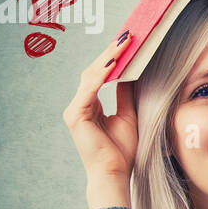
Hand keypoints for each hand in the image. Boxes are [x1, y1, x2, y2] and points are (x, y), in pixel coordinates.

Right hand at [62, 32, 139, 182]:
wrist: (114, 173)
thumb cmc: (121, 150)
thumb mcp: (127, 115)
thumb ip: (125, 94)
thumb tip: (131, 71)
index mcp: (90, 105)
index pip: (101, 75)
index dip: (113, 58)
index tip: (128, 42)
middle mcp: (79, 105)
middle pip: (95, 71)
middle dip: (111, 53)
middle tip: (127, 35)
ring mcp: (75, 110)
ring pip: (91, 76)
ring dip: (108, 58)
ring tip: (124, 43)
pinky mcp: (76, 115)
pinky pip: (90, 89)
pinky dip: (102, 75)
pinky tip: (114, 63)